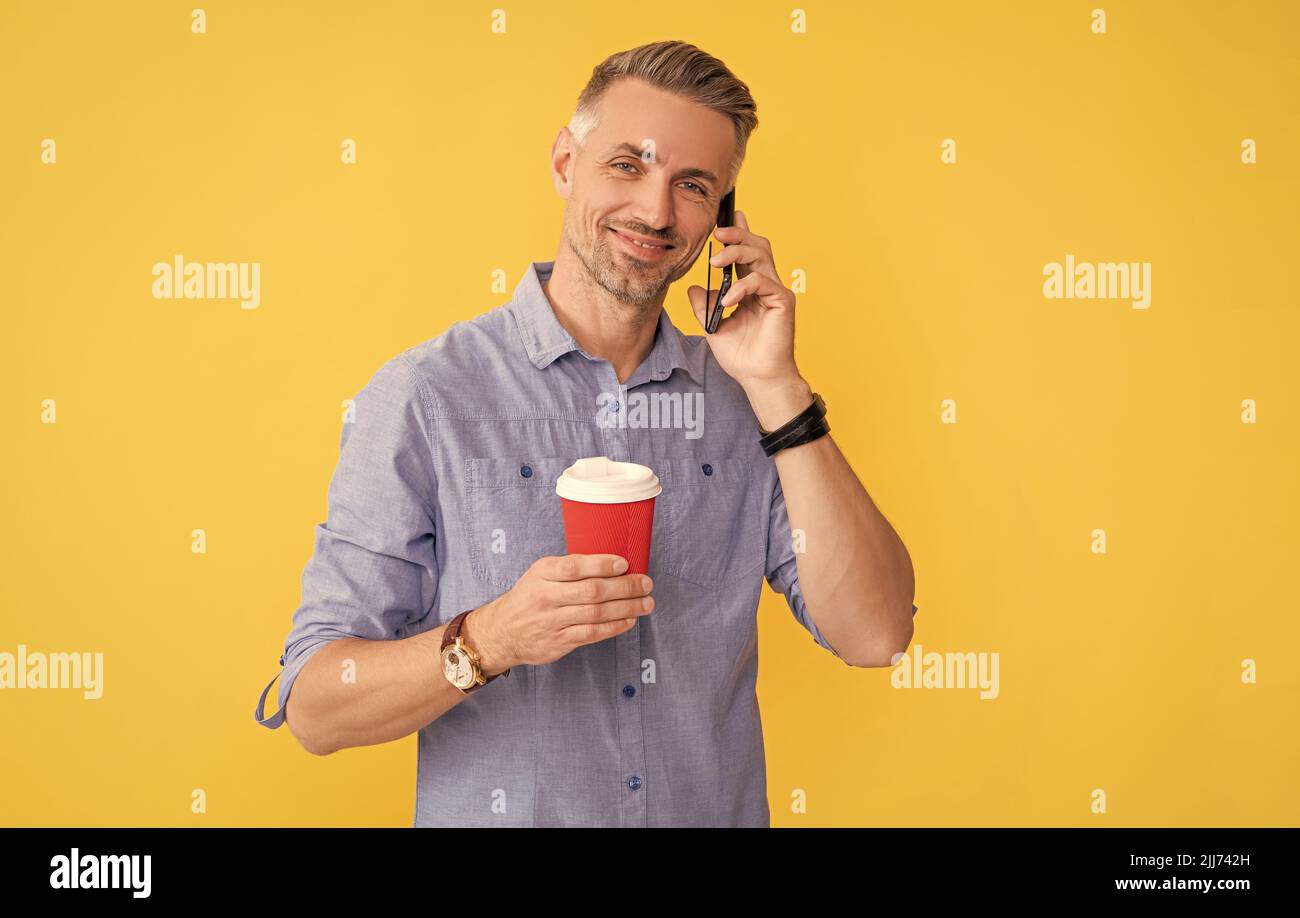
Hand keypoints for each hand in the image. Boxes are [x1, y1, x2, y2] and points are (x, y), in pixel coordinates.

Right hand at [466, 554, 654, 673]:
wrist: (501, 632)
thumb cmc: (530, 597)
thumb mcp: (541, 574)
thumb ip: (570, 567)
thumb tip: (613, 563)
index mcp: (542, 573)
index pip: (574, 566)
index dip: (601, 564)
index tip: (625, 563)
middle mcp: (546, 596)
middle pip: (591, 591)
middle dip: (624, 587)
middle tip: (646, 583)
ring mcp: (552, 621)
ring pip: (595, 614)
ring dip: (626, 608)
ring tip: (646, 603)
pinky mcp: (558, 642)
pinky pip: (591, 634)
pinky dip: (614, 627)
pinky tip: (629, 620)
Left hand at [686, 210, 800, 389]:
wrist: (757, 378)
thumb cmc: (741, 355)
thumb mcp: (713, 325)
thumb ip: (704, 304)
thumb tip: (693, 286)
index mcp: (751, 287)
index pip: (746, 252)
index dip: (738, 233)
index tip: (722, 222)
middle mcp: (765, 284)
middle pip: (756, 245)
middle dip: (736, 235)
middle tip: (716, 234)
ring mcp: (776, 291)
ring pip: (761, 255)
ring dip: (737, 252)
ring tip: (716, 261)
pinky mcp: (782, 301)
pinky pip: (762, 282)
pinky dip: (743, 287)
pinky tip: (729, 299)